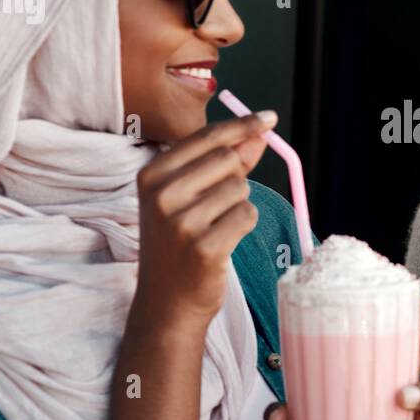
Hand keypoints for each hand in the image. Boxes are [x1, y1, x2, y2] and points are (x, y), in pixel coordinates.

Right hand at [134, 111, 275, 327]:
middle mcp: (162, 195)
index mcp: (151, 175)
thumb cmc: (179, 244)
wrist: (167, 302)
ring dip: (239, 205)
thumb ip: (223, 163)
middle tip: (218, 205)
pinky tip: (222, 242)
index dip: (243, 124)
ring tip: (214, 227)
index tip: (268, 118)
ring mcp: (182, 222)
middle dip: (236, 177)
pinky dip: (244, 226)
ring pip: (241, 189)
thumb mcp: (188, 197)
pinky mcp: (205, 247)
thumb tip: (258, 134)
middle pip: (228, 159)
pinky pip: (247, 216)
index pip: (206, 137)